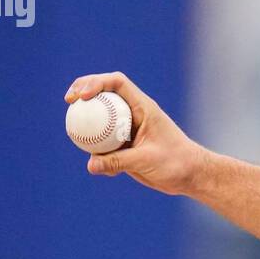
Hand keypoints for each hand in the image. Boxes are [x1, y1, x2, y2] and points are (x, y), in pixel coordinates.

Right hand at [64, 72, 205, 195]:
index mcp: (143, 107)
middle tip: (68, 101)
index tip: (82, 96)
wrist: (190, 176)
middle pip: (104, 94)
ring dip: (87, 124)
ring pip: (101, 120)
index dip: (97, 82)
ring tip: (74, 134)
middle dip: (84, 92)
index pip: (117, 83)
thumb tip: (90, 165)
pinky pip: (104, 144)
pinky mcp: (124, 146)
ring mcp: (127, 129)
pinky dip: (98, 153)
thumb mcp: (147, 160)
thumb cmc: (177, 162)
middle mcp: (133, 114)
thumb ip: (119, 162)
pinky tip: (102, 169)